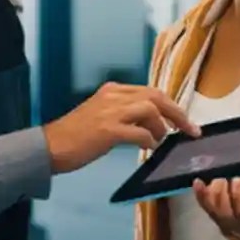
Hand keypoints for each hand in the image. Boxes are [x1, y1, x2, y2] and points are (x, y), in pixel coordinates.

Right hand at [42, 81, 199, 174]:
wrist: (49, 146)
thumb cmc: (75, 136)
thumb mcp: (101, 115)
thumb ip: (124, 115)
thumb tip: (152, 126)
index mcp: (112, 91)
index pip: (151, 92)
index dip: (171, 106)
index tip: (184, 121)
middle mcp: (113, 96)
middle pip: (156, 97)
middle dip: (177, 114)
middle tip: (190, 130)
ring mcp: (109, 112)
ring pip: (150, 110)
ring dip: (161, 128)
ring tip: (159, 141)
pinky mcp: (107, 130)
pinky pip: (139, 133)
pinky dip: (149, 141)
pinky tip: (148, 148)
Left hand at [193, 156, 239, 236]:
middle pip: (227, 205)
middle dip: (226, 189)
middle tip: (229, 176)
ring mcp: (226, 218)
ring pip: (214, 206)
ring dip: (213, 190)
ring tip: (217, 177)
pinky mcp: (216, 216)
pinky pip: (204, 207)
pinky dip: (200, 194)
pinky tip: (198, 181)